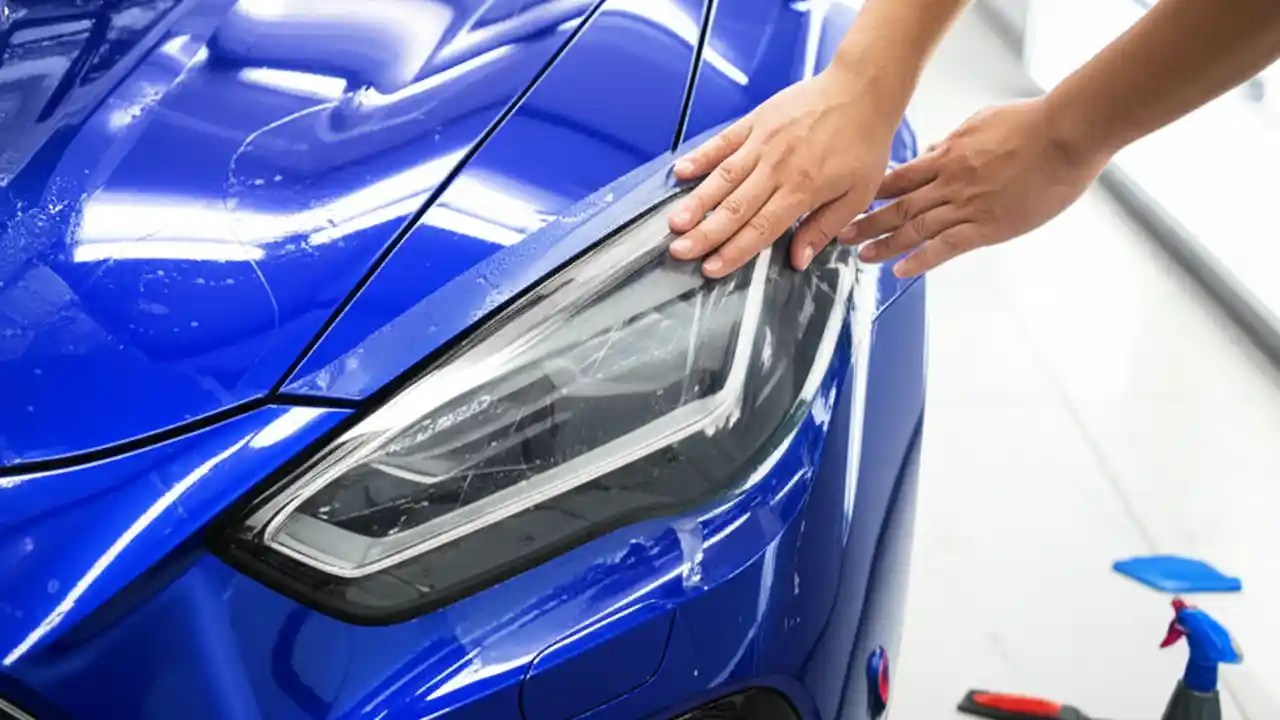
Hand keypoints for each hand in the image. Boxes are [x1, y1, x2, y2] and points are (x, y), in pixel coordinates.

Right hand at [667, 67, 902, 277]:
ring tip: (674, 223)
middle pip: (734, 208)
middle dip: (705, 234)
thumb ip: (824, 228)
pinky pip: (723, 142)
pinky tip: (681, 172)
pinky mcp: (756, 121)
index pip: (760, 228)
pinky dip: (701, 157)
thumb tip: (798, 260)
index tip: (711, 268)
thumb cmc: (863, 144)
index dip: (734, 251)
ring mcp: (762, 143)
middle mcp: (776, 168)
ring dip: (696, 202)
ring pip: (723, 178)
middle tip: (678, 252)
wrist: (862, 90)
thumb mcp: (857, 195)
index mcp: (802, 190)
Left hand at [846, 98, 1110, 277]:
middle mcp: (948, 183)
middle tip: (841, 235)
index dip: (872, 193)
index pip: (898, 178)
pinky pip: (946, 247)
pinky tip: (901, 271)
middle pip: (897, 206)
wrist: (1064, 134)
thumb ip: (953, 143)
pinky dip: (921, 260)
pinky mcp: (987, 226)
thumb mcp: (980, 123)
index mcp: (946, 156)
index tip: (852, 203)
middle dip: (866, 222)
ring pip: (914, 228)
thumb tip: (933, 153)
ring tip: (862, 257)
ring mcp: (965, 205)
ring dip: (885, 244)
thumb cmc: (1031, 123)